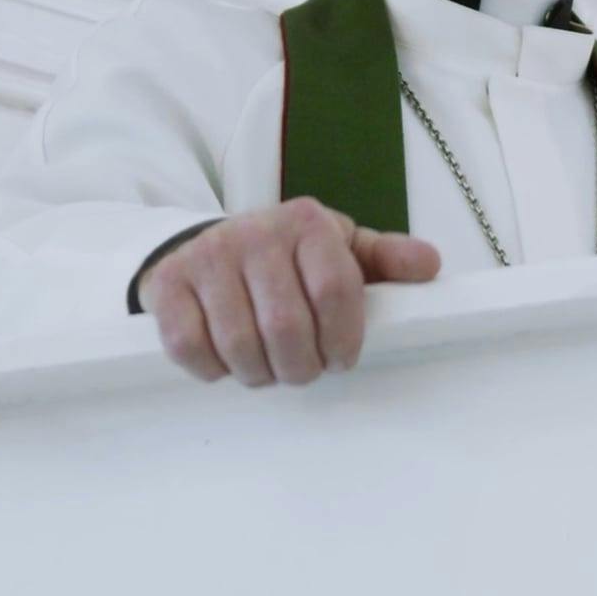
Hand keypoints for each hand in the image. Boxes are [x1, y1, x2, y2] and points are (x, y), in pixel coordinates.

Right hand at [137, 198, 440, 386]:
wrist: (206, 246)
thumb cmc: (285, 258)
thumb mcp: (338, 250)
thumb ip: (384, 260)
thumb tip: (430, 265)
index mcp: (307, 222)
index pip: (336, 289)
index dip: (343, 339)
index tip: (340, 357)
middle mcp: (255, 231)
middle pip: (287, 327)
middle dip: (300, 366)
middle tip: (302, 369)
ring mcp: (206, 256)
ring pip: (240, 344)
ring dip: (259, 373)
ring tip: (267, 366)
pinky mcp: (166, 284)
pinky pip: (190, 347)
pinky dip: (213, 369)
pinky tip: (227, 360)